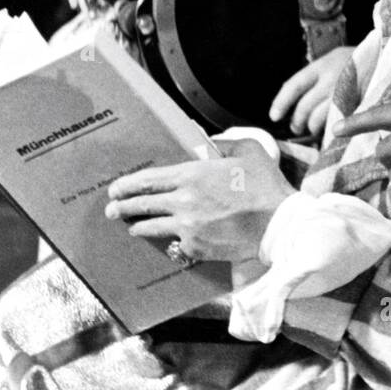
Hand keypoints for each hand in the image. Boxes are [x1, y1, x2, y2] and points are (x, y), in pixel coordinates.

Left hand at [105, 139, 294, 263]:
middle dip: (122, 206)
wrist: (278, 224)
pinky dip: (170, 241)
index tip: (116, 188)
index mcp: (193, 175)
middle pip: (142, 204)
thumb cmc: (266, 186)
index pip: (148, 180)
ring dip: (137, 226)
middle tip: (112, 208)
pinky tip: (168, 241)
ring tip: (132, 227)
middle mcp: (183, 201)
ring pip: (151, 227)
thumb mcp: (249, 151)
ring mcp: (187, 227)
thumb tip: (210, 142)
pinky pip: (174, 244)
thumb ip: (224, 143)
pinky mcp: (196, 248)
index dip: (127, 184)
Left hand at [269, 45, 354, 135]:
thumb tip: (299, 103)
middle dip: (298, 122)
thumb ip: (320, 77)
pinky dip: (330, 132)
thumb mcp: (338, 59)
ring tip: (316, 130)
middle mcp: (331, 79)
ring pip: (318, 119)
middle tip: (299, 128)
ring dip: (313, 128)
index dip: (281, 103)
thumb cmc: (363, 61)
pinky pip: (337, 124)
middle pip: (304, 107)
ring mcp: (345, 94)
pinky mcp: (357, 106)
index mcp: (323, 65)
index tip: (275, 116)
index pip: (294, 85)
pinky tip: (330, 133)